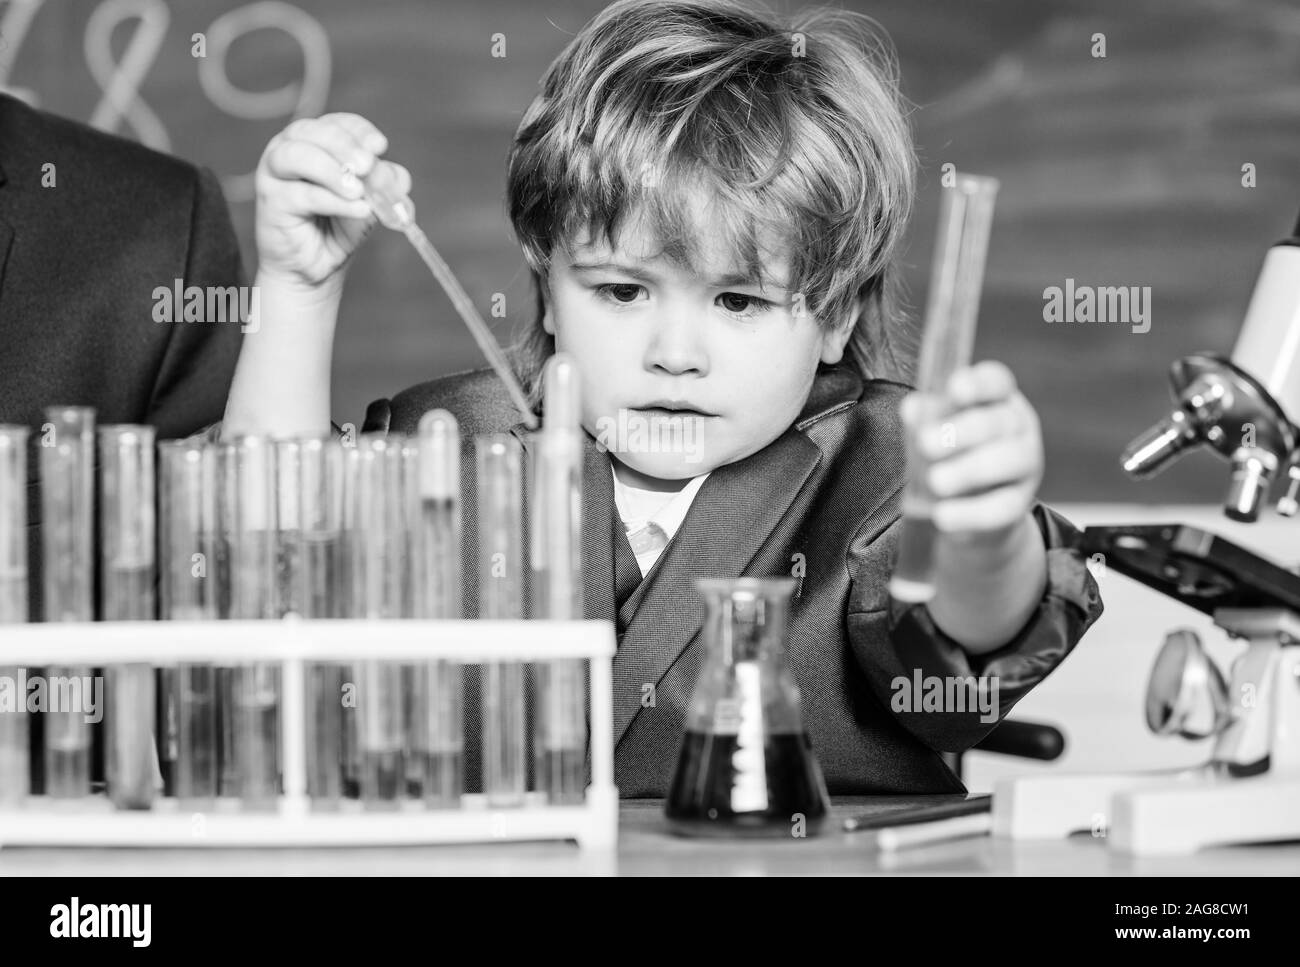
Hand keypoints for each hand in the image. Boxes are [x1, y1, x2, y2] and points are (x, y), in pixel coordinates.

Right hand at [254, 112, 410, 292]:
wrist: (317, 267)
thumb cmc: (340, 227)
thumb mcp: (371, 201)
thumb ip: (385, 186)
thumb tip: (397, 178)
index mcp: (315, 141)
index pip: (335, 123)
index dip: (359, 131)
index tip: (381, 147)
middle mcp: (289, 149)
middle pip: (311, 130)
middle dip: (344, 145)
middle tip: (368, 165)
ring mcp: (275, 173)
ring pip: (296, 155)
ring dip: (331, 170)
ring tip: (358, 191)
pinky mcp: (271, 200)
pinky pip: (301, 194)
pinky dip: (333, 200)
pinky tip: (357, 210)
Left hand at [899, 361, 1042, 545]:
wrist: (967, 509)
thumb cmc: (947, 454)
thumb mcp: (932, 432)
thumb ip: (922, 419)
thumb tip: (912, 408)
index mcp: (996, 398)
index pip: (996, 381)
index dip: (979, 384)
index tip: (955, 390)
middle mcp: (1018, 426)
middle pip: (999, 422)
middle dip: (962, 432)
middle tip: (926, 443)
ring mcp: (1025, 464)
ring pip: (1008, 460)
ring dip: (969, 470)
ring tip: (936, 481)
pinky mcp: (1019, 503)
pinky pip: (1001, 507)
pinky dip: (971, 512)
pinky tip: (943, 515)